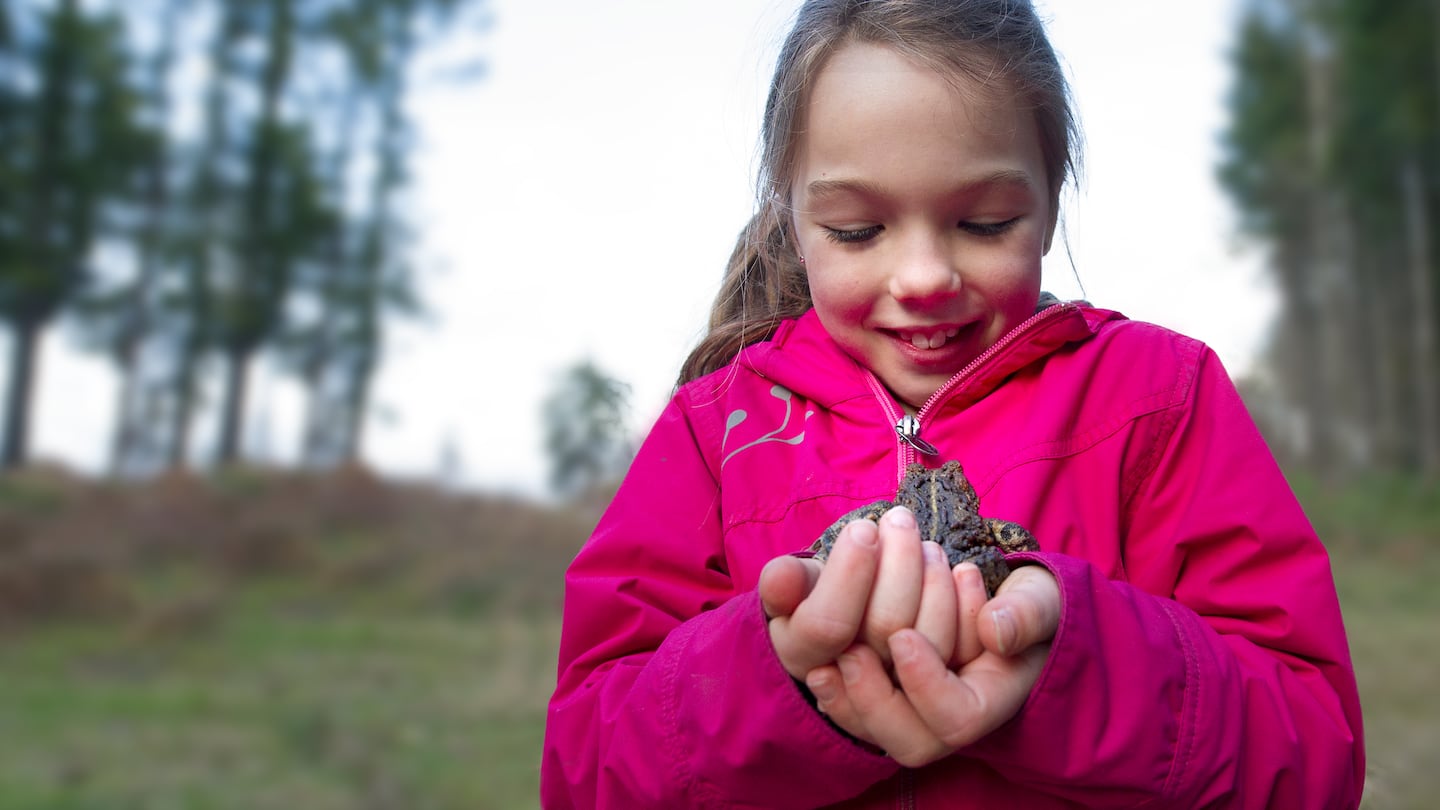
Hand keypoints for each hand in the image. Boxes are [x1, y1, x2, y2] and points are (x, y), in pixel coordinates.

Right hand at [761, 508, 959, 679]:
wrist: (881, 632)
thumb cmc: (836, 600)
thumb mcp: (804, 587)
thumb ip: (787, 582)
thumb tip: (780, 575)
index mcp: (806, 656)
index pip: (825, 626)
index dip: (847, 576)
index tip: (864, 529)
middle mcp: (855, 688)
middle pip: (885, 629)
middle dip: (900, 564)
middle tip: (900, 518)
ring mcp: (906, 700)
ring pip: (932, 643)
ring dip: (936, 583)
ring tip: (931, 547)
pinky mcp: (954, 698)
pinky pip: (969, 654)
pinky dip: (970, 606)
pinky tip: (963, 573)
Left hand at [803, 564, 1059, 766]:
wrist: (987, 596)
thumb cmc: (1021, 603)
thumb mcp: (1038, 599)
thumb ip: (1027, 613)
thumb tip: (995, 631)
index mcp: (992, 699)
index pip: (958, 718)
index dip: (927, 685)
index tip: (902, 638)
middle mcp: (948, 720)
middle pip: (908, 744)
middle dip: (875, 700)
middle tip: (851, 652)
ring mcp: (912, 713)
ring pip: (874, 733)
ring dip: (850, 691)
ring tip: (837, 646)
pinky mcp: (881, 696)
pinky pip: (853, 713)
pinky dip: (834, 689)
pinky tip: (816, 662)